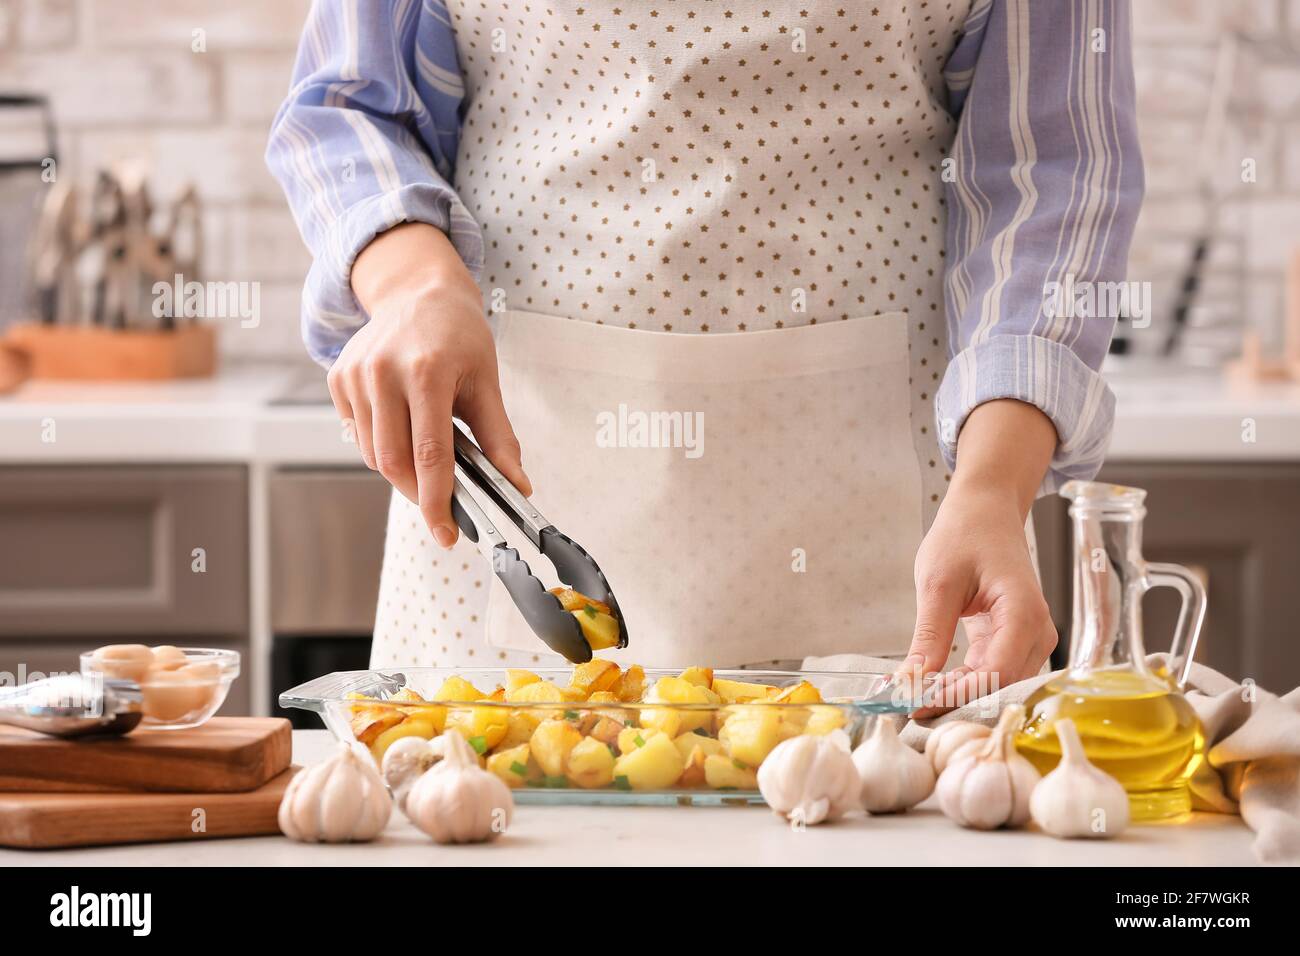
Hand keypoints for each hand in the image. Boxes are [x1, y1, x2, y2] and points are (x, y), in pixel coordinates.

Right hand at [329, 223, 529, 547]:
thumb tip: (517, 487)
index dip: (438, 502)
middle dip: (419, 494)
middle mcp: (384, 372)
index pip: (430, 455)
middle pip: (395, 463)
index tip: (447, 535)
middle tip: (443, 506)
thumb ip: (499, 438)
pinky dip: (382, 446)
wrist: (417, 290)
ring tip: (427, 458)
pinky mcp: (339, 378)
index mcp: (428, 371)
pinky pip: (359, 435)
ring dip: (402, 471)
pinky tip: (403, 427)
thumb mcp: (486, 380)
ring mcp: (356, 374)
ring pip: (374, 455)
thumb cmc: (458, 335)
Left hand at [899, 400, 1058, 710]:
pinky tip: (932, 688)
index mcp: (1023, 612)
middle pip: (1001, 687)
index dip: (957, 697)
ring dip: (960, 696)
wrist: (987, 510)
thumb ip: (929, 636)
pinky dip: (964, 683)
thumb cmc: (966, 534)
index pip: (995, 674)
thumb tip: (912, 683)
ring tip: (916, 702)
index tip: (916, 708)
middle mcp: (1037, 631)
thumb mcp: (938, 583)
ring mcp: (1031, 638)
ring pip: (999, 686)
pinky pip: (994, 673)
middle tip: (908, 711)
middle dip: (957, 702)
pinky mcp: (1016, 640)